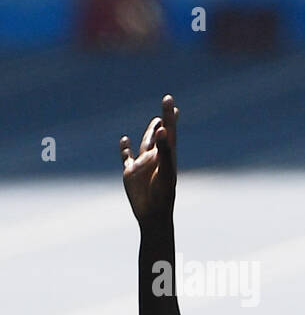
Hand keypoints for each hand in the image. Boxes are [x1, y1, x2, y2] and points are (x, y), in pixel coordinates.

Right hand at [120, 94, 177, 226]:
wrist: (153, 215)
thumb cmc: (163, 195)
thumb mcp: (165, 171)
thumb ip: (165, 151)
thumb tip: (163, 130)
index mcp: (166, 156)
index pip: (169, 130)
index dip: (169, 115)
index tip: (169, 99)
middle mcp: (156, 158)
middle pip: (159, 135)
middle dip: (164, 121)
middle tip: (168, 106)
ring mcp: (143, 165)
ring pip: (145, 144)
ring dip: (149, 133)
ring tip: (155, 122)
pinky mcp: (131, 173)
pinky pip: (127, 157)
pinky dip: (125, 149)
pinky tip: (124, 140)